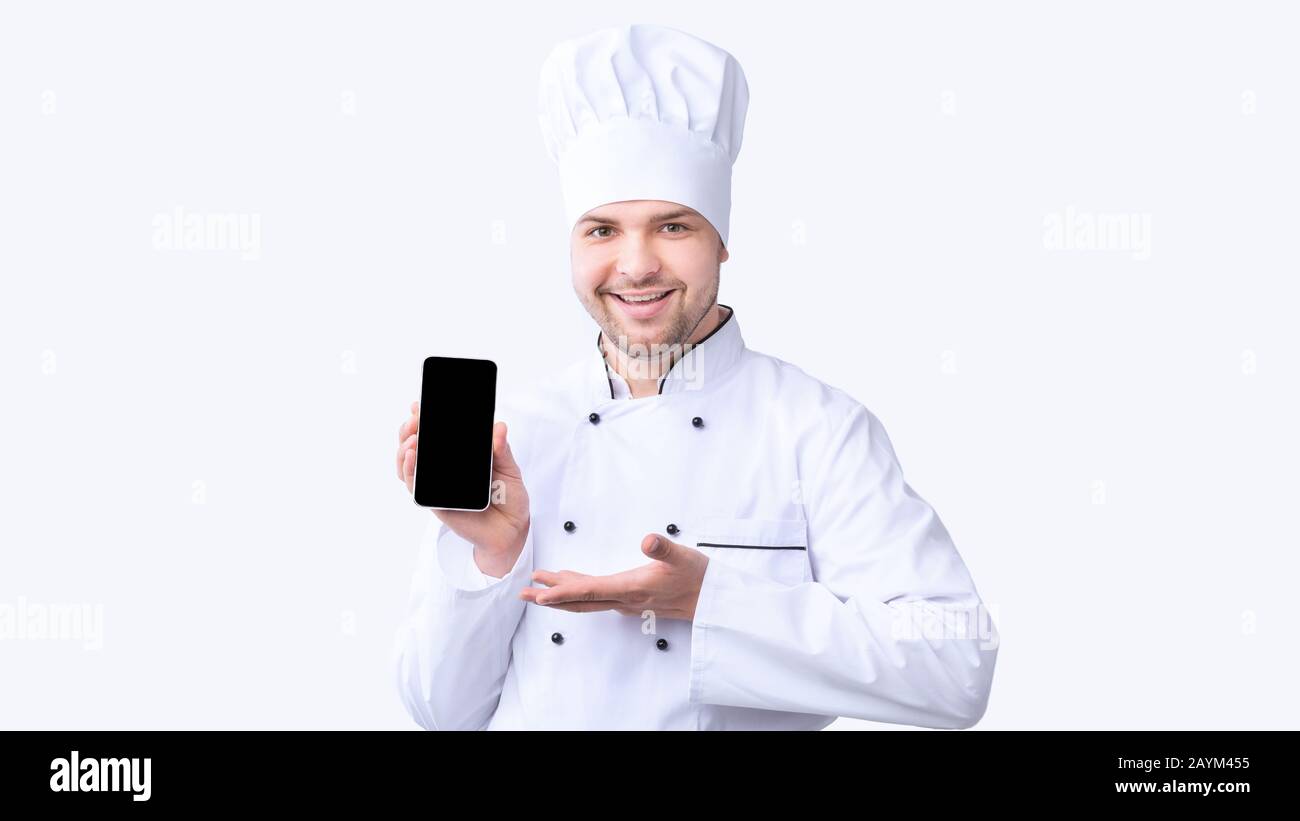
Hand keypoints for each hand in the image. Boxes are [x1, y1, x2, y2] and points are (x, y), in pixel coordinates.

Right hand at [397, 400, 530, 575]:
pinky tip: (411, 456)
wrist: (512, 529)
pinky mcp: (435, 502)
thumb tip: (498, 426)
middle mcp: (444, 469)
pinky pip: (416, 486)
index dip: (423, 418)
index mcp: (459, 456)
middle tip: (415, 418)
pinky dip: (409, 471)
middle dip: (409, 429)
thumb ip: (502, 448)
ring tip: (412, 438)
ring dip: (404, 448)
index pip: (435, 434)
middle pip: (415, 445)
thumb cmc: (509, 496)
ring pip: (408, 464)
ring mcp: (437, 485)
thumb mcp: (509, 468)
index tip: (418, 405)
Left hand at [519, 534, 708, 620]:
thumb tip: (647, 540)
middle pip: (580, 600)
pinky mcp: (632, 600)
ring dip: (562, 596)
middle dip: (551, 597)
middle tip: (525, 592)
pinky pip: (597, 599)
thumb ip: (664, 548)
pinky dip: (579, 594)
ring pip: (587, 601)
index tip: (541, 595)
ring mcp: (628, 602)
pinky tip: (574, 586)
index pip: (590, 592)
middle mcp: (625, 600)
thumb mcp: (683, 556)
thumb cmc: (698, 577)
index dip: (564, 593)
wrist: (714, 600)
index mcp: (632, 589)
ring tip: (539, 590)